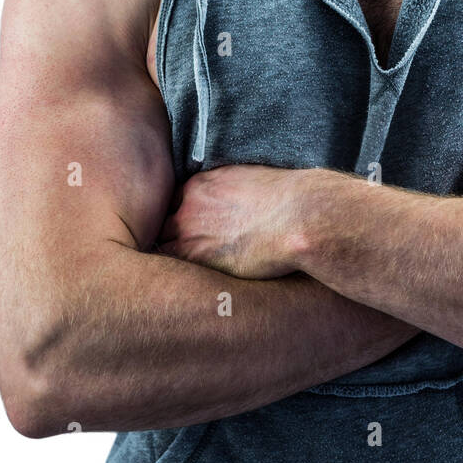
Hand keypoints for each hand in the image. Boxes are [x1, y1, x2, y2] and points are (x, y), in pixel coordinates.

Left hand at [158, 164, 309, 277]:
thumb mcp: (248, 177)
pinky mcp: (200, 261)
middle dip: (173, 237)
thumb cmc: (285, 198)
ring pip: (167, 250)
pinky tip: (192, 284)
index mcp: (200, 185)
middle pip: (164, 226)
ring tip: (184, 273)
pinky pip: (178, 272)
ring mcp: (190, 235)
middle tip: (188, 250)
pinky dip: (183, 278)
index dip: (182, 217)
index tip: (192, 228)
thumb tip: (231, 195)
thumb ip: (228, 186)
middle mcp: (188, 208)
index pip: (175, 203)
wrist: (297, 217)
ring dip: (176, 259)